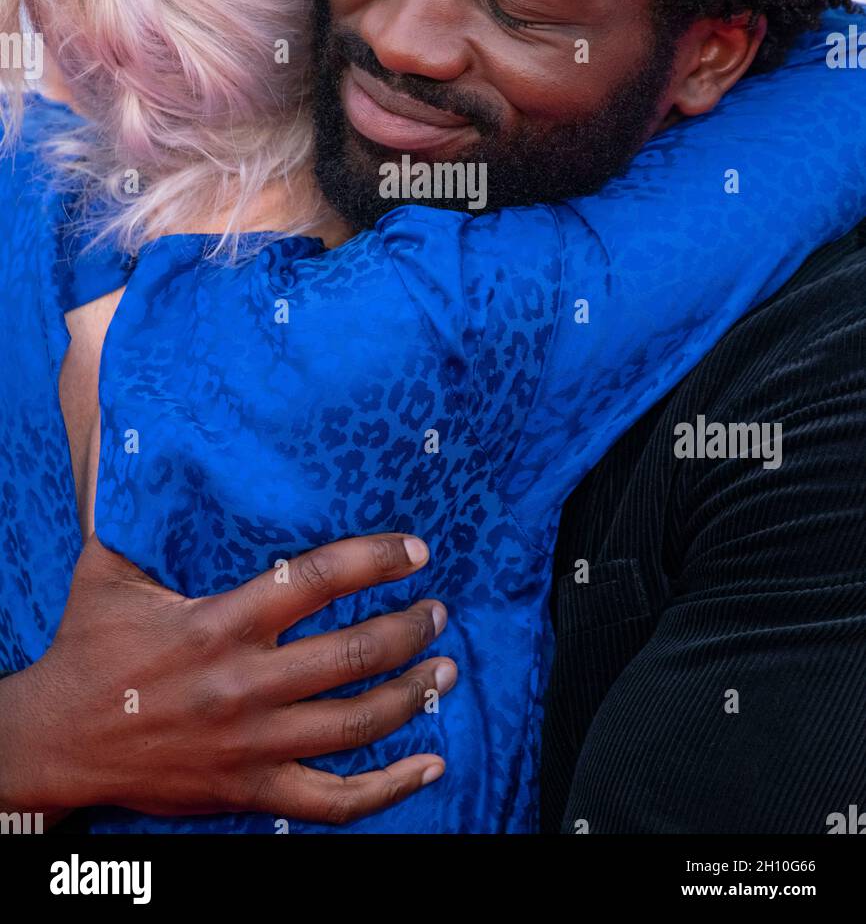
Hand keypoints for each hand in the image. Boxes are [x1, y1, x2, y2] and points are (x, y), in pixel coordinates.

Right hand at [0, 531, 453, 825]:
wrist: (55, 744)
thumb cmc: (87, 649)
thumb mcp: (108, 571)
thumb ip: (139, 513)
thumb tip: (152, 448)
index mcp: (218, 624)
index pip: (314, 580)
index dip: (374, 561)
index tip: (416, 550)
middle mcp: (244, 684)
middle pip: (353, 655)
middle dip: (409, 630)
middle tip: (439, 611)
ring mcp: (252, 746)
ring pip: (356, 725)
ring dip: (413, 695)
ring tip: (445, 669)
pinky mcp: (249, 792)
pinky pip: (334, 800)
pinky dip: (389, 788)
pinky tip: (430, 767)